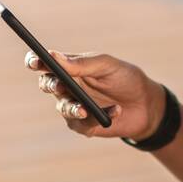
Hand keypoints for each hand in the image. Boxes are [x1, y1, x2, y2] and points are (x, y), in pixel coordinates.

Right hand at [24, 48, 165, 138]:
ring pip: (62, 108)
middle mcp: (68, 87)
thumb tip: (54, 56)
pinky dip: (97, 118)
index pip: (45, 63)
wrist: (147, 105)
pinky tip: (115, 111)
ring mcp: (74, 106)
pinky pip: (82, 124)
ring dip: (74, 108)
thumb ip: (82, 63)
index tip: (35, 62)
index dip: (35, 61)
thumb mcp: (107, 66)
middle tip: (61, 86)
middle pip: (47, 85)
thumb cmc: (126, 79)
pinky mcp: (84, 125)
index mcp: (70, 67)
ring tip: (86, 109)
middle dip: (51, 85)